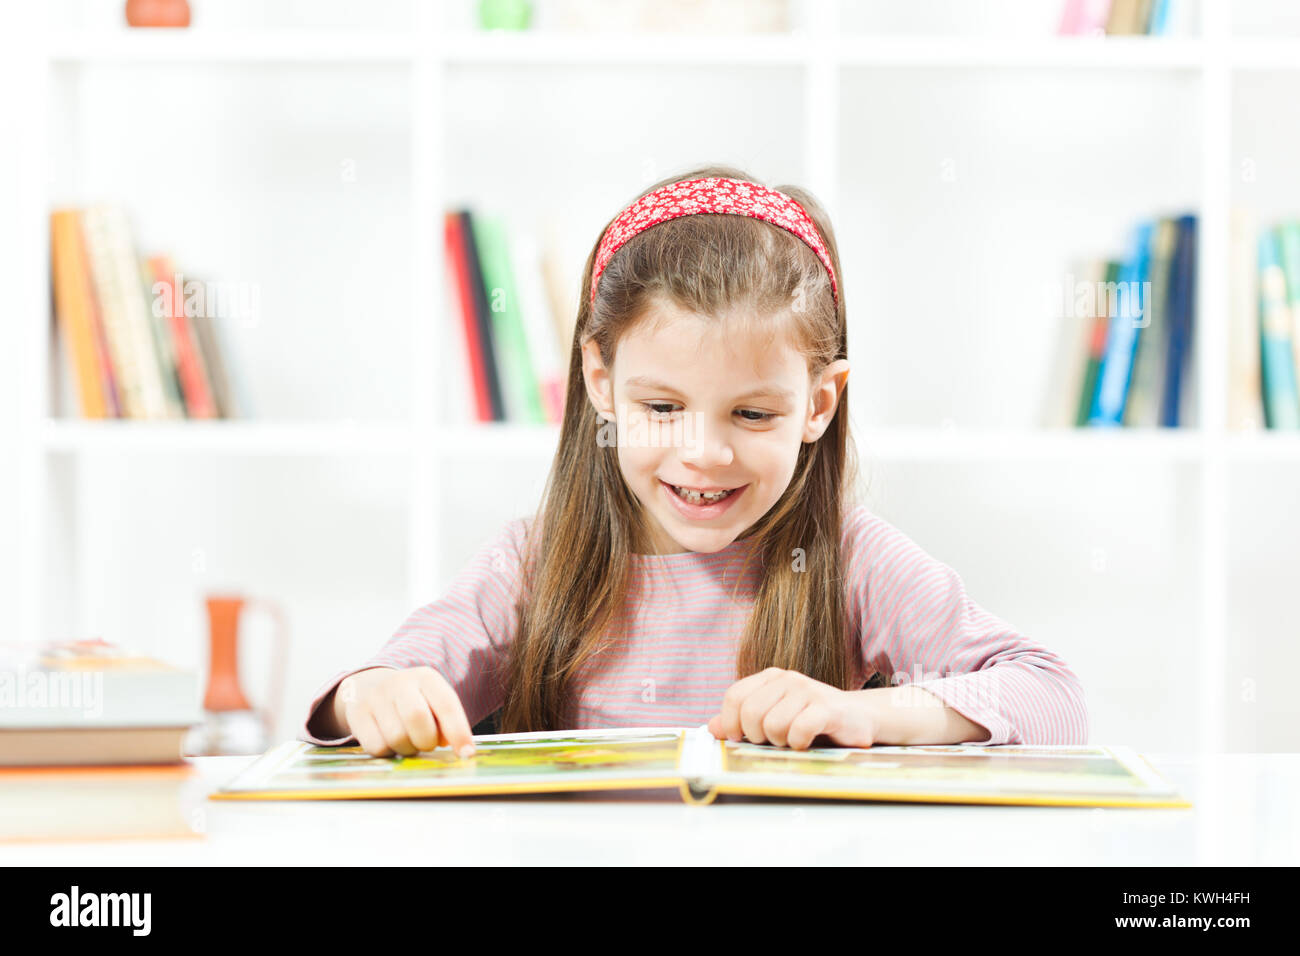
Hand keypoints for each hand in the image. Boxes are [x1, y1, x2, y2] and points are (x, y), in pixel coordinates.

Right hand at [335, 666, 475, 758]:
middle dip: (427, 741)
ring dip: (408, 749)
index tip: (467, 754)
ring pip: (397, 737)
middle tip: (427, 745)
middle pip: (418, 719)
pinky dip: (388, 752)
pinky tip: (389, 741)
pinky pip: (377, 747)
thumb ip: (447, 722)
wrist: (368, 687)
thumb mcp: (433, 702)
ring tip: (408, 741)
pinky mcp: (357, 714)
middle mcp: (400, 682)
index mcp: (426, 677)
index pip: (447, 704)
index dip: (459, 732)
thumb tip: (459, 748)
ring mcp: (376, 697)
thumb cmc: (412, 701)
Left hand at [707, 667, 877, 749]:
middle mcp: (787, 678)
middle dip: (757, 736)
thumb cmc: (810, 720)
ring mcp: (807, 690)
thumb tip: (712, 728)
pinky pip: (798, 730)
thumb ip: (742, 721)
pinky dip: (798, 743)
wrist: (857, 719)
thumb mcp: (773, 718)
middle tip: (772, 741)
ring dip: (781, 742)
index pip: (734, 696)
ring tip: (793, 739)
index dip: (731, 722)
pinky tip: (807, 741)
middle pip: (750, 712)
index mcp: (769, 678)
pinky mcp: (827, 707)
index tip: (739, 737)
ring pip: (773, 725)